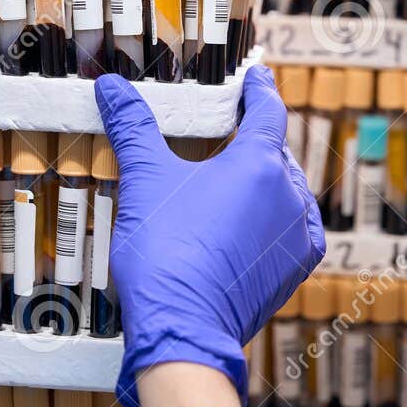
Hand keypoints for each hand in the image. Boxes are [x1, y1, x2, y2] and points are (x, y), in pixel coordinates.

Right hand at [95, 67, 324, 406]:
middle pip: (275, 152)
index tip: (256, 77)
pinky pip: (295, 231)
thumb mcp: (144, 181)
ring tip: (240, 179)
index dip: (259, 90)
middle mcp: (288, 195)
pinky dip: (279, 219)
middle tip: (234, 129)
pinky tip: (260, 222)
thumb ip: (132, 128)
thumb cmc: (164, 254)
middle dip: (255, 139)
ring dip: (267, 181)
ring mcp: (295, 235)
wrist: (183, 328)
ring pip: (287, 192)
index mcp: (258, 164)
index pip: (268, 111)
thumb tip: (110, 87)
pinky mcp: (293, 270)